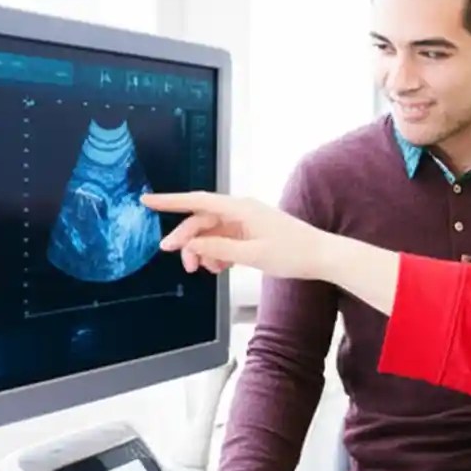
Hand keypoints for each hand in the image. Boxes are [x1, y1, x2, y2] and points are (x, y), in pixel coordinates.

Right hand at [141, 191, 325, 278]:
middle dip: (188, 241)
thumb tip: (191, 244)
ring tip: (207, 270)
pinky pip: (224, 241)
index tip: (147, 200)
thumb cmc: (294, 252)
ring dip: (204, 251)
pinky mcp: (251, 235)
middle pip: (202, 221)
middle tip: (183, 263)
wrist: (322, 257)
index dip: (170, 201)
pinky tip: (219, 268)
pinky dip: (217, 254)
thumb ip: (218, 249)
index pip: (197, 201)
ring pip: (212, 234)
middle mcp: (241, 211)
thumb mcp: (252, 255)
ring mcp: (246, 223)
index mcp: (241, 208)